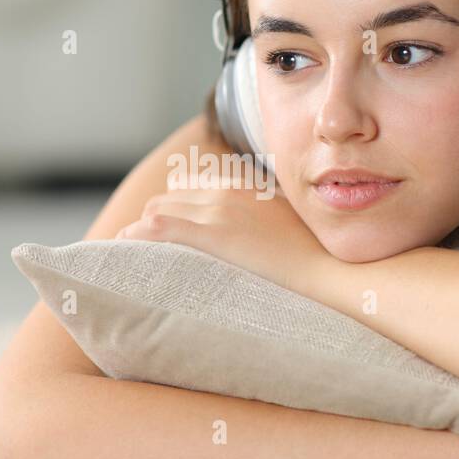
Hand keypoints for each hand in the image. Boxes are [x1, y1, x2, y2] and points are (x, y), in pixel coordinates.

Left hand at [115, 181, 334, 295]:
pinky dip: (136, 239)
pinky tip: (125, 254)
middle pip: (168, 198)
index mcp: (245, 187)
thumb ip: (267, 221)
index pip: (190, 188)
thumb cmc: (320, 257)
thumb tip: (258, 237)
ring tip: (129, 257)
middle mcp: (227, 192)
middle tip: (141, 251)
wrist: (333, 270)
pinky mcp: (213, 235)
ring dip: (139, 233)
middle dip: (151, 222)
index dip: (172, 212)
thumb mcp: (291, 225)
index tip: (164, 234)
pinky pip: (158, 228)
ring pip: (156, 210)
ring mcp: (218, 211)